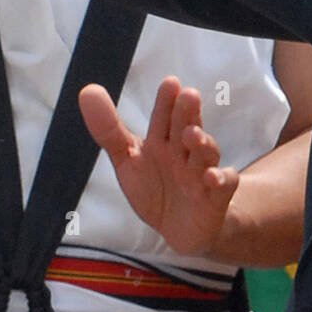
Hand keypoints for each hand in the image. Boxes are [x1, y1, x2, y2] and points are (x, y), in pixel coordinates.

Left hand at [80, 77, 239, 256]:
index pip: (164, 117)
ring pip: (206, 153)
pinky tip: (212, 176)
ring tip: (193, 134)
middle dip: (188, 113)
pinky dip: (221, 178)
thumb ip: (109, 129)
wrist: (181, 229)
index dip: (166, 101)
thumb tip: (87, 91)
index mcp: (163, 142)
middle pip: (188, 128)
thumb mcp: (128, 160)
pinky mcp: (216, 197)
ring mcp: (202, 173)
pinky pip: (224, 184)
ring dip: (203, 143)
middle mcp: (184, 153)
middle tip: (188, 95)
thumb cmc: (155, 188)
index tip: (170, 82)